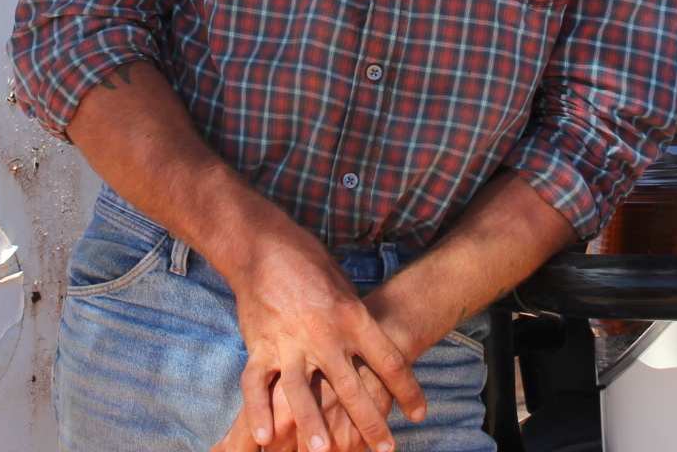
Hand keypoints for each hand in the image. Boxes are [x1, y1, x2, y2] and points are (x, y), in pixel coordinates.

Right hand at [212, 227, 425, 451]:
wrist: (262, 246)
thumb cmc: (309, 264)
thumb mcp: (344, 287)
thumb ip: (355, 323)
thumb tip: (370, 354)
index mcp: (352, 316)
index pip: (388, 360)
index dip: (408, 390)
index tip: (419, 414)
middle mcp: (323, 333)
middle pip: (351, 386)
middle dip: (370, 421)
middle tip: (385, 449)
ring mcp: (289, 342)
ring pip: (301, 391)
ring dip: (312, 424)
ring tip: (324, 451)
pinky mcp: (259, 346)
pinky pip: (257, 385)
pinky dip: (258, 411)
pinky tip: (263, 437)